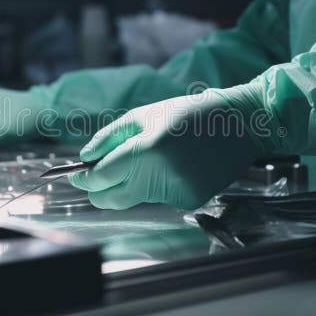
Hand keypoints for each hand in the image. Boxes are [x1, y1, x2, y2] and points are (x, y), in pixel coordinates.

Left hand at [68, 91, 262, 209]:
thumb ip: (109, 138)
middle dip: (100, 189)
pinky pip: (159, 199)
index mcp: (145, 151)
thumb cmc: (189, 113)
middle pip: (110, 199)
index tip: (77, 173)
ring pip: (135, 198)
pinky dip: (157, 186)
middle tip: (100, 172)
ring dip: (133, 183)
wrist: (238, 124)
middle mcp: (159, 178)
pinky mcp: (189, 202)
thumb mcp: (143, 115)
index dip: (83, 177)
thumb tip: (85, 158)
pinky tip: (174, 166)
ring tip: (154, 157)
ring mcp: (175, 193)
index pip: (100, 178)